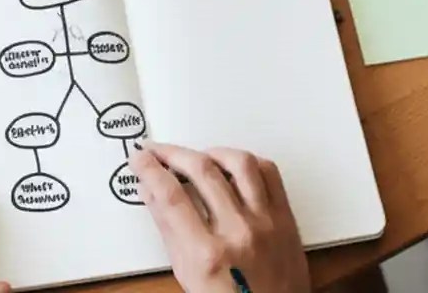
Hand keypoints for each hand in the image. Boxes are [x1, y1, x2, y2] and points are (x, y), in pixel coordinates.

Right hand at [130, 144, 309, 292]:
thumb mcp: (188, 274)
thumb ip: (169, 230)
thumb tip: (150, 191)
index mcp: (208, 255)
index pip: (171, 196)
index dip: (150, 169)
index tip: (141, 158)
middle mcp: (239, 233)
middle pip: (201, 170)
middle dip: (172, 153)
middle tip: (158, 151)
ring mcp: (267, 223)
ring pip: (239, 163)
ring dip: (210, 152)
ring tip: (196, 157)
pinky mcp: (286, 219)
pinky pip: (269, 173)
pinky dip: (247, 161)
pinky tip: (231, 166)